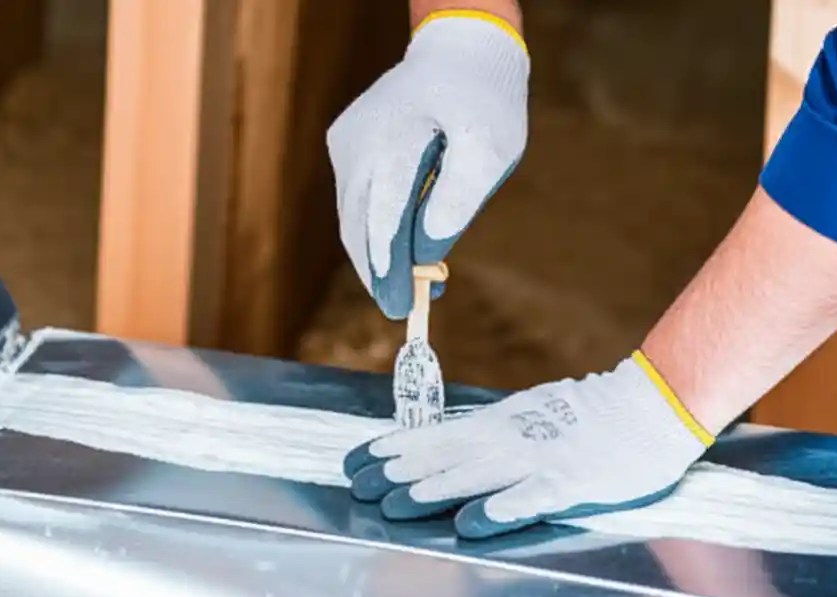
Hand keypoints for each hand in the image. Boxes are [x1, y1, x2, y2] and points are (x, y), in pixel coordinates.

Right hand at [326, 11, 528, 318]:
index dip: (387, 265)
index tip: (398, 303)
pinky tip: (399, 250)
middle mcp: (359, 142)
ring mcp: (347, 143)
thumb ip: (460, 198)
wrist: (459, 47)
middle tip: (398, 308)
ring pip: (353, 214)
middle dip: (377, 270)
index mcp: (395, 138)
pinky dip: (374, 226)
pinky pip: (357, 197)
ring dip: (375, 253)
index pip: (382, 214)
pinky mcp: (346, 145)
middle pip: (358, 222)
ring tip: (403, 288)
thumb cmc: (483, 98)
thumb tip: (429, 250)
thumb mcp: (491, 147)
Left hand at [344, 352, 712, 537]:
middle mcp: (511, 438)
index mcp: (500, 423)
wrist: (650, 407)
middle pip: (445, 456)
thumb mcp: (528, 415)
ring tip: (395, 503)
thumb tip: (441, 445)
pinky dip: (500, 510)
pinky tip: (472, 524)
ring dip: (433, 490)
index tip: (355, 459)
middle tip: (358, 486)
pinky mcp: (571, 483)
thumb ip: (488, 432)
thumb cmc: (588, 415)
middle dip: (398, 472)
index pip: (436, 435)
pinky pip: (530, 498)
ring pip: (476, 476)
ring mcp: (539, 460)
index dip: (394, 448)